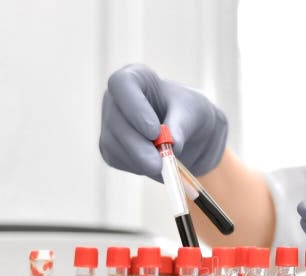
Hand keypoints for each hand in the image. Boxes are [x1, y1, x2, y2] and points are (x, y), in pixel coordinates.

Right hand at [99, 64, 227, 179]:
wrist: (191, 135)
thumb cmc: (191, 113)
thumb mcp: (195, 114)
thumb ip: (182, 126)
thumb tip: (171, 146)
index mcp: (136, 77)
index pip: (121, 84)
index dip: (134, 108)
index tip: (154, 132)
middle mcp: (116, 98)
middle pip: (115, 121)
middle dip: (137, 146)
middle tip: (159, 164)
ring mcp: (110, 123)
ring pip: (113, 144)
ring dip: (139, 160)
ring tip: (165, 166)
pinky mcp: (110, 147)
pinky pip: (117, 160)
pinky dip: (138, 167)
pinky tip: (157, 165)